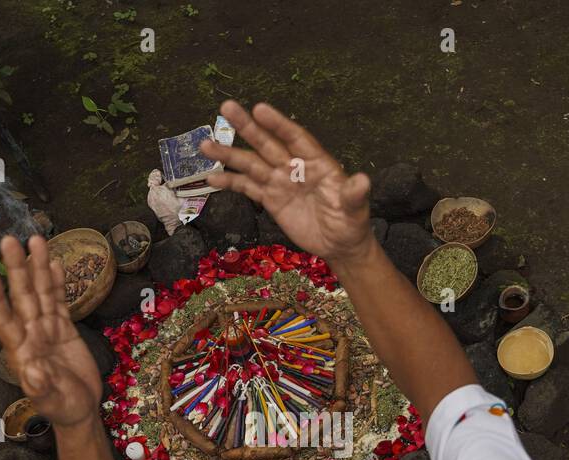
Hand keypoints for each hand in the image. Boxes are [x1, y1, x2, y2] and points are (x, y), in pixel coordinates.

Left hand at [0, 234, 101, 428]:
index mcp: (22, 351)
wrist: (80, 410)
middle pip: (22, 297)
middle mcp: (31, 335)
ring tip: (36, 239)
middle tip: (9, 241)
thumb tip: (32, 370)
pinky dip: (56, 282)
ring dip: (37, 266)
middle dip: (17, 269)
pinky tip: (54, 263)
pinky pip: (58, 301)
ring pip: (40, 292)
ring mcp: (47, 329)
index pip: (5, 321)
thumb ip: (41, 387)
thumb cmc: (63, 408)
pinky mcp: (63, 329)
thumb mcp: (53, 401)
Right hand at [202, 101, 375, 267]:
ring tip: (205, 145)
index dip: (278, 124)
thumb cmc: (351, 222)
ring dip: (229, 154)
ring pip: (251, 163)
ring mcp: (280, 182)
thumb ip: (354, 194)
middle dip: (247, 127)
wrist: (340, 244)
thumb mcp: (355, 210)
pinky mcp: (271, 199)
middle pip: (268, 143)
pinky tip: (212, 177)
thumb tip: (363, 180)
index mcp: (316, 162)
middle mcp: (295, 167)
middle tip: (227, 107)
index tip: (260, 108)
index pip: (295, 138)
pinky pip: (248, 188)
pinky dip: (230, 182)